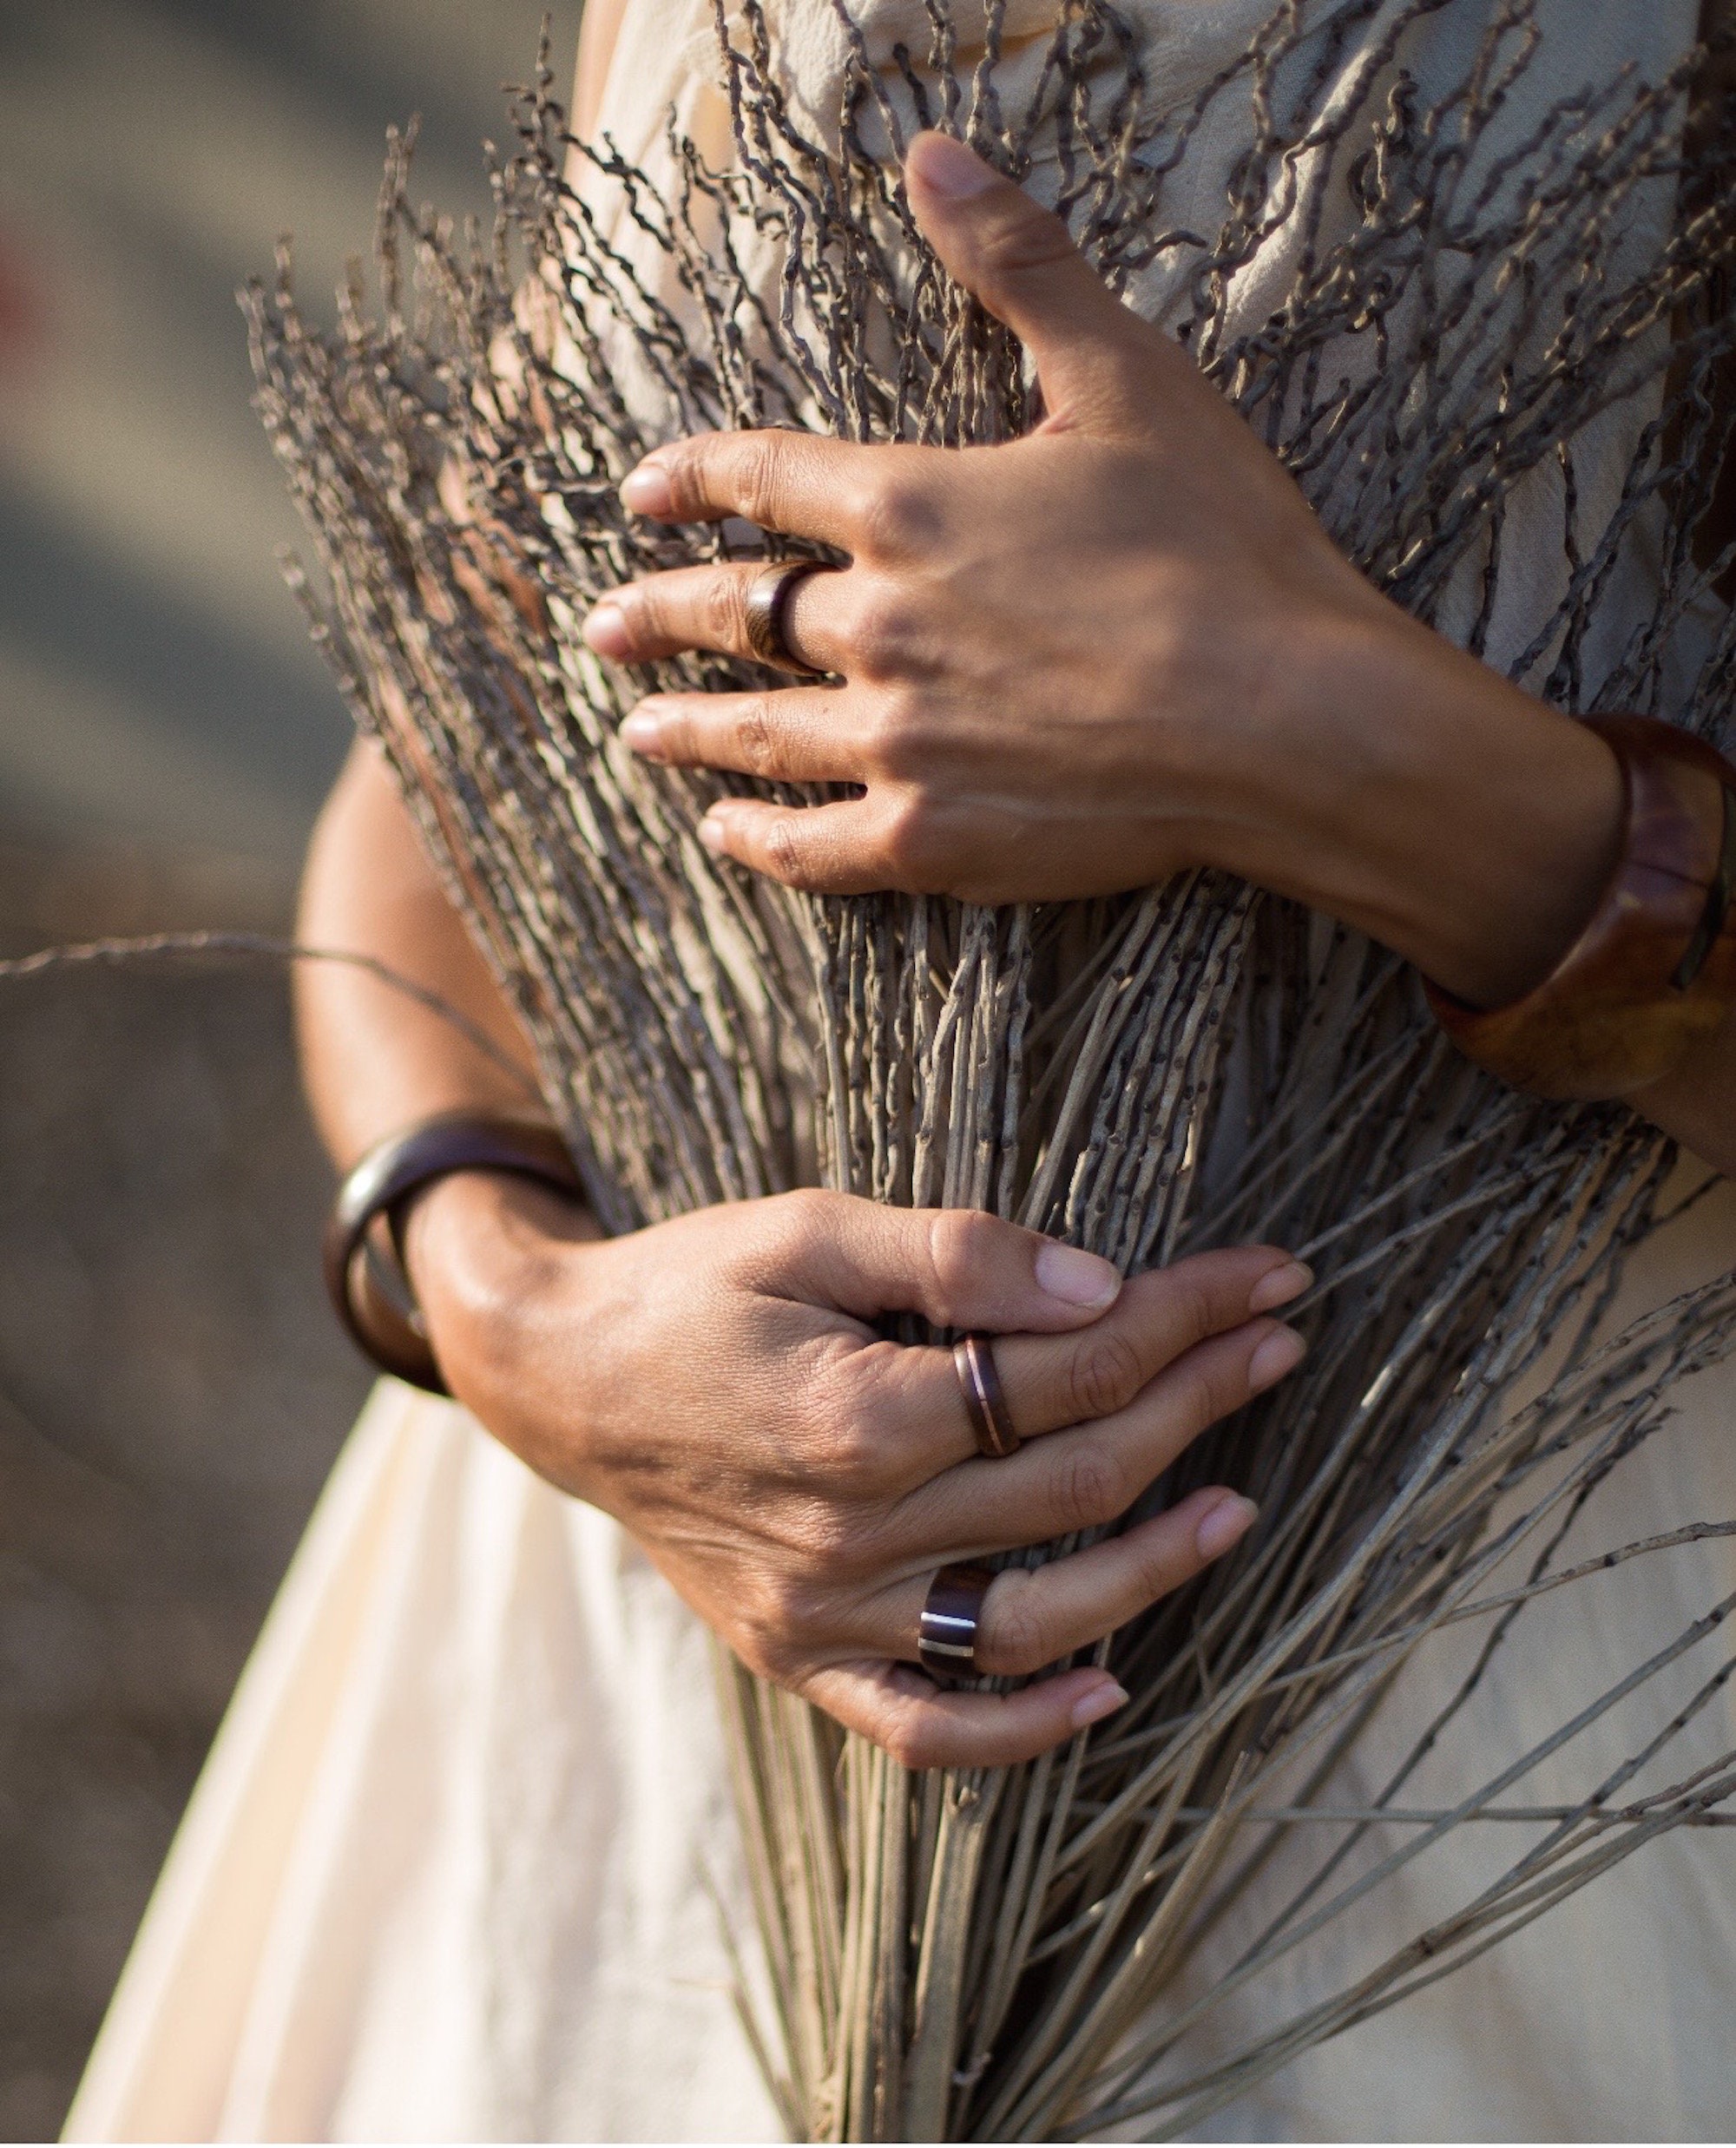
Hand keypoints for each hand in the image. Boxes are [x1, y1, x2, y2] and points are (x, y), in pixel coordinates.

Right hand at [405, 1176, 1308, 1768]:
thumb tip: (1099, 1287)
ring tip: (1237, 1507)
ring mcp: (828, 1614)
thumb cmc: (689, 1288)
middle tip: (1275, 1345)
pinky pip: (930, 1726)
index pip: (1072, 1372)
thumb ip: (956, 1255)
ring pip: (1036, 1615)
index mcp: (857, 1416)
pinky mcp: (803, 1658)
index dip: (1185, 1319)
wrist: (561, 1380)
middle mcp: (851, 1534)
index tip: (1262, 1279)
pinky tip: (1107, 1691)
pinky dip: (1024, 1729)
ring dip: (1155, 1566)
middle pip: (1075, 1477)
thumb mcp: (809, 1228)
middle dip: (1196, 1401)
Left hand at [584, 130, 1622, 1010]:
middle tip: (602, 625)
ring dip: (689, 727)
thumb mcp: (1124, 378)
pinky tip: (724, 835)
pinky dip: (761, 842)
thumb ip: (1020, 269)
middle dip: (663, 612)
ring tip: (635, 731)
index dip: (693, 480)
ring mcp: (898, 741)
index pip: (764, 481)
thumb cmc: (1219, 547)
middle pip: (740, 612)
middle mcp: (878, 625)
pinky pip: (816, 847)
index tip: (640, 496)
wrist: (1283, 718)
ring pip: (758, 732)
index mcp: (911, 507)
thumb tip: (934, 157)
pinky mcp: (934, 837)